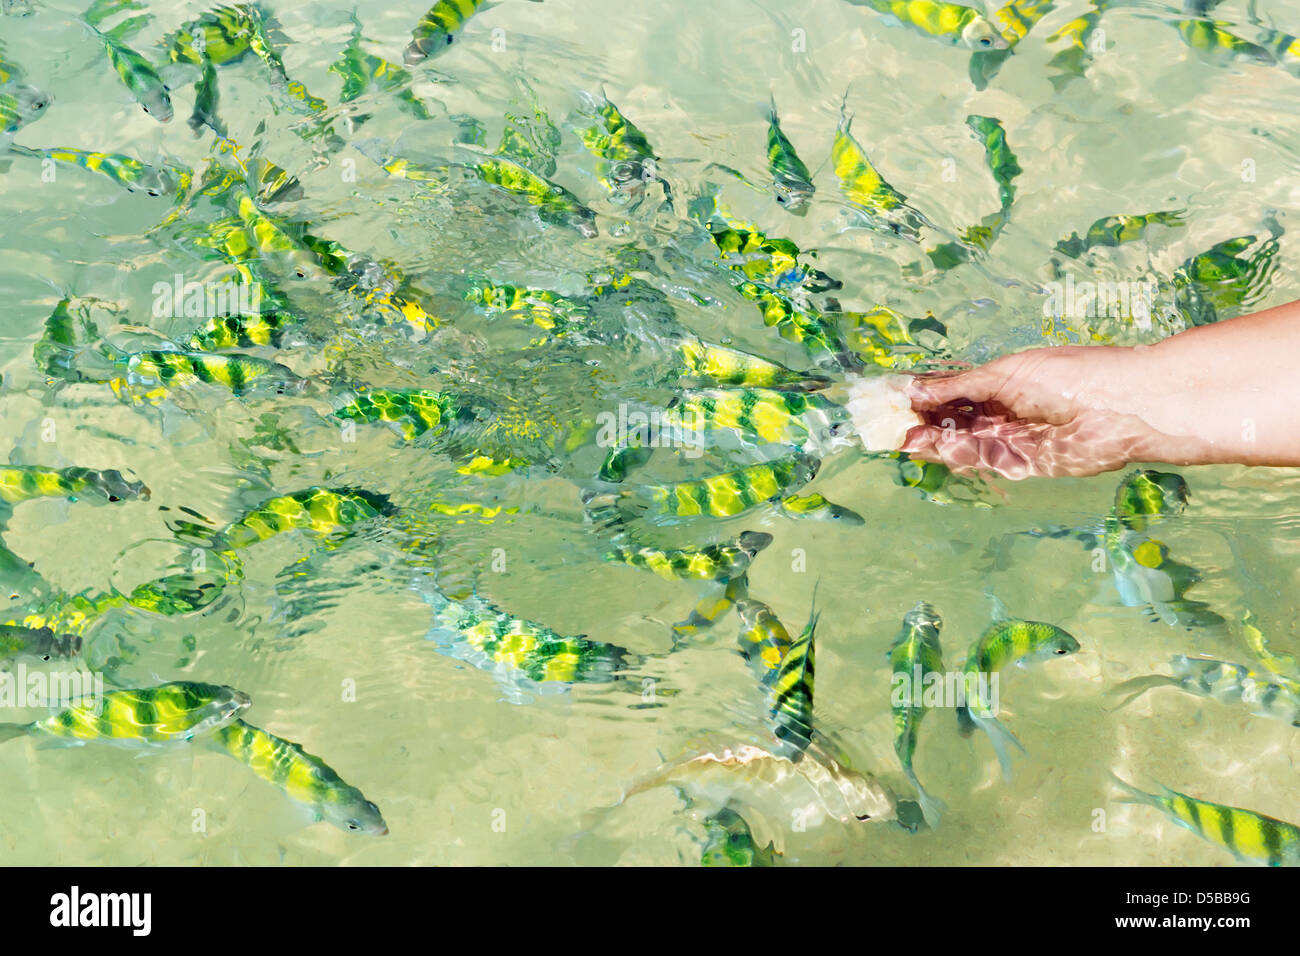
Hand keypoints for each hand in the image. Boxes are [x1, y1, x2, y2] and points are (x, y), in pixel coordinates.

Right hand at [900, 347, 1168, 478]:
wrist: (1120, 405)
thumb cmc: (1068, 374)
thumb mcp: (1004, 374)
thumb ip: (958, 387)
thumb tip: (914, 389)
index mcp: (1002, 383)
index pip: (952, 392)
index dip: (922, 395)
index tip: (891, 396)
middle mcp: (1005, 413)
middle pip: (953, 421)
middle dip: (919, 421)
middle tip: (883, 421)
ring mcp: (1013, 440)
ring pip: (961, 443)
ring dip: (929, 439)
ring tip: (897, 434)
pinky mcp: (1022, 466)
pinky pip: (981, 460)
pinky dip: (952, 453)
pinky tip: (925, 443)